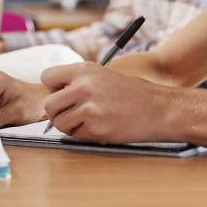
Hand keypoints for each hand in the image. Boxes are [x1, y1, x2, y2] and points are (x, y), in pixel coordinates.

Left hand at [41, 62, 170, 143]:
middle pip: (49, 105)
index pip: (46, 77)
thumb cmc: (132, 93)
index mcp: (84, 70)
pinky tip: (101, 127)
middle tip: (72, 114)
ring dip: (70, 126)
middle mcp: (84, 87)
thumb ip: (77, 80)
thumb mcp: (103, 75)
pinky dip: (85, 135)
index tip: (64, 94)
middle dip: (57, 112)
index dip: (54, 88)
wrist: (160, 109)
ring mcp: (90, 109)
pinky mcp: (97, 129)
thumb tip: (53, 94)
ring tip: (88, 121)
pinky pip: (76, 136)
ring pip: (60, 124)